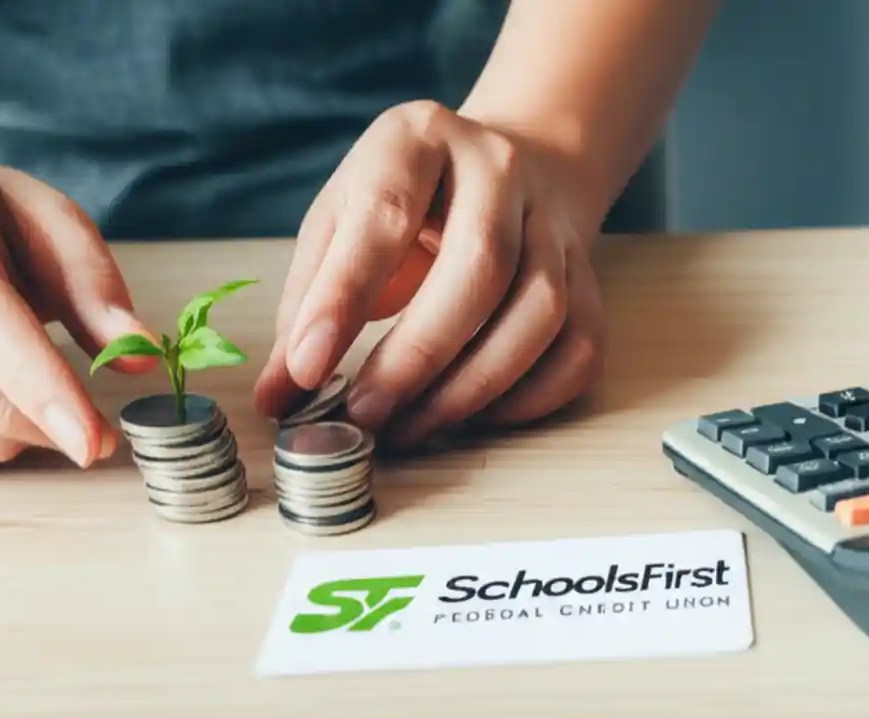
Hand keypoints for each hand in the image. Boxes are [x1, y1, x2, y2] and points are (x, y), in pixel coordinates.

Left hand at [254, 100, 607, 446]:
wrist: (515, 166)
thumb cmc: (408, 202)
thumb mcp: (342, 220)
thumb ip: (309, 303)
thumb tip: (279, 397)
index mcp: (419, 139)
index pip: (384, 216)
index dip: (343, 300)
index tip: (306, 371)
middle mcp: (499, 171)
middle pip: (479, 269)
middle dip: (417, 357)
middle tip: (366, 416)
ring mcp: (554, 224)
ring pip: (540, 313)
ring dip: (472, 387)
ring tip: (410, 427)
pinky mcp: (590, 278)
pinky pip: (578, 350)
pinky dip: (526, 399)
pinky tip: (473, 416)